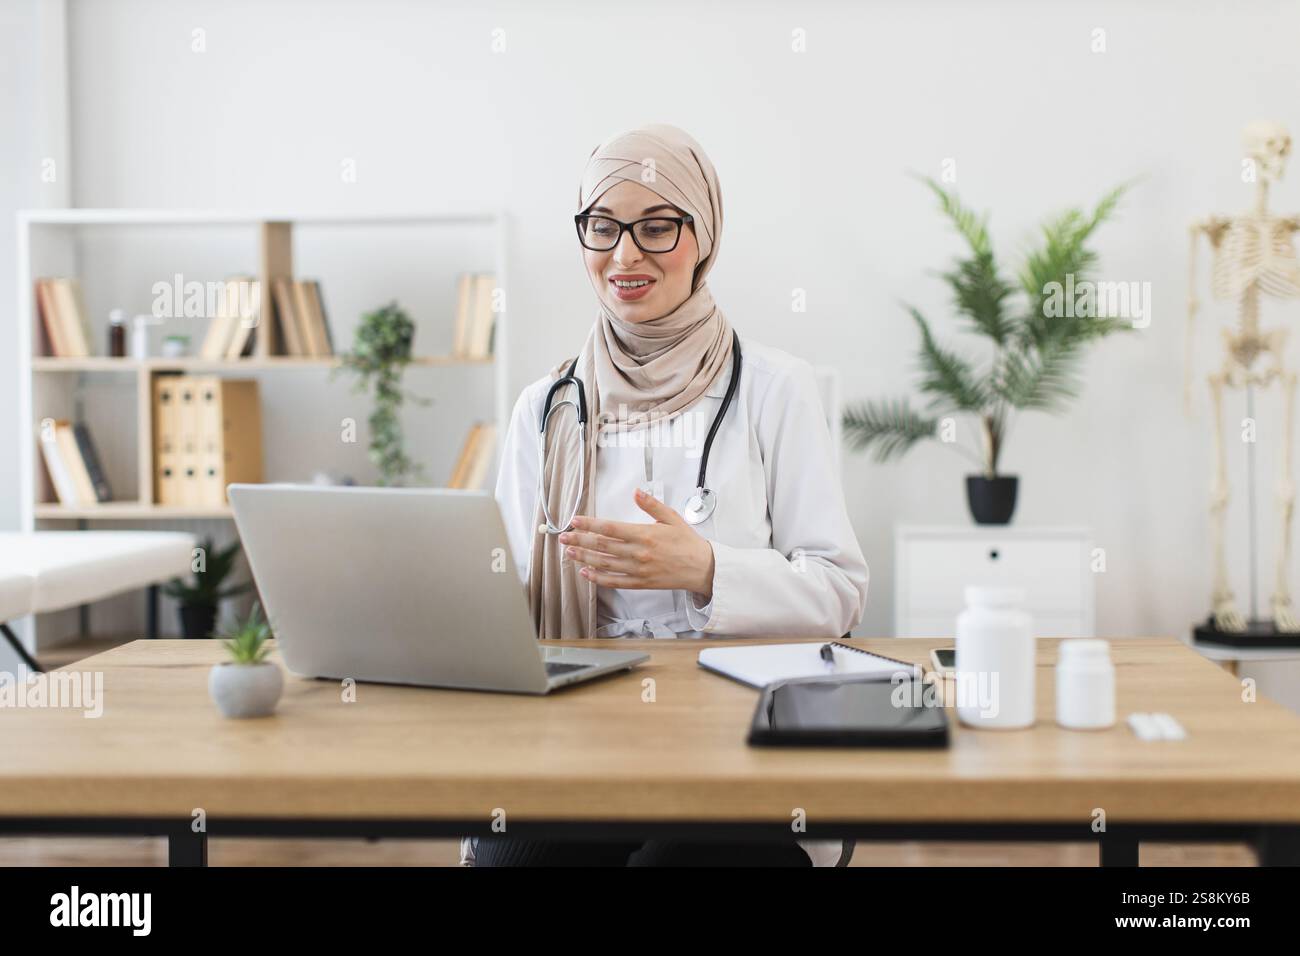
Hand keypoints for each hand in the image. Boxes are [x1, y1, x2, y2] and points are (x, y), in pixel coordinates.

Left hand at [559, 488, 715, 599]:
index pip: (610, 528)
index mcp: (644, 534)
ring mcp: (638, 570)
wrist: (702, 568)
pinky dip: (598, 578)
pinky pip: (614, 581)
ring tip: (569, 552)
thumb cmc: (687, 542)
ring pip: (604, 564)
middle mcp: (638, 553)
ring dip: (584, 558)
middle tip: (563, 537)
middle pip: (602, 546)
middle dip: (580, 540)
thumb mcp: (672, 518)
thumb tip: (637, 491)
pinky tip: (586, 572)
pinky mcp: (640, 583)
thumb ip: (652, 505)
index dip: (590, 524)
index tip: (575, 521)